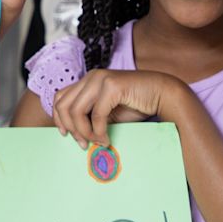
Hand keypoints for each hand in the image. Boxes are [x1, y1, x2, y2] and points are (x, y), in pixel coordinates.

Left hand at [52, 69, 174, 148]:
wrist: (162, 94)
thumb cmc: (136, 105)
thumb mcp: (107, 113)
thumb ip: (89, 118)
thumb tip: (73, 135)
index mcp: (87, 81)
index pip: (60, 98)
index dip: (59, 119)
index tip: (66, 136)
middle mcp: (91, 77)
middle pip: (63, 105)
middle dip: (71, 129)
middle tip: (83, 144)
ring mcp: (100, 79)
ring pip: (76, 110)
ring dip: (84, 132)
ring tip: (96, 143)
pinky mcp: (112, 85)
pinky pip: (96, 114)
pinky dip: (98, 131)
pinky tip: (106, 139)